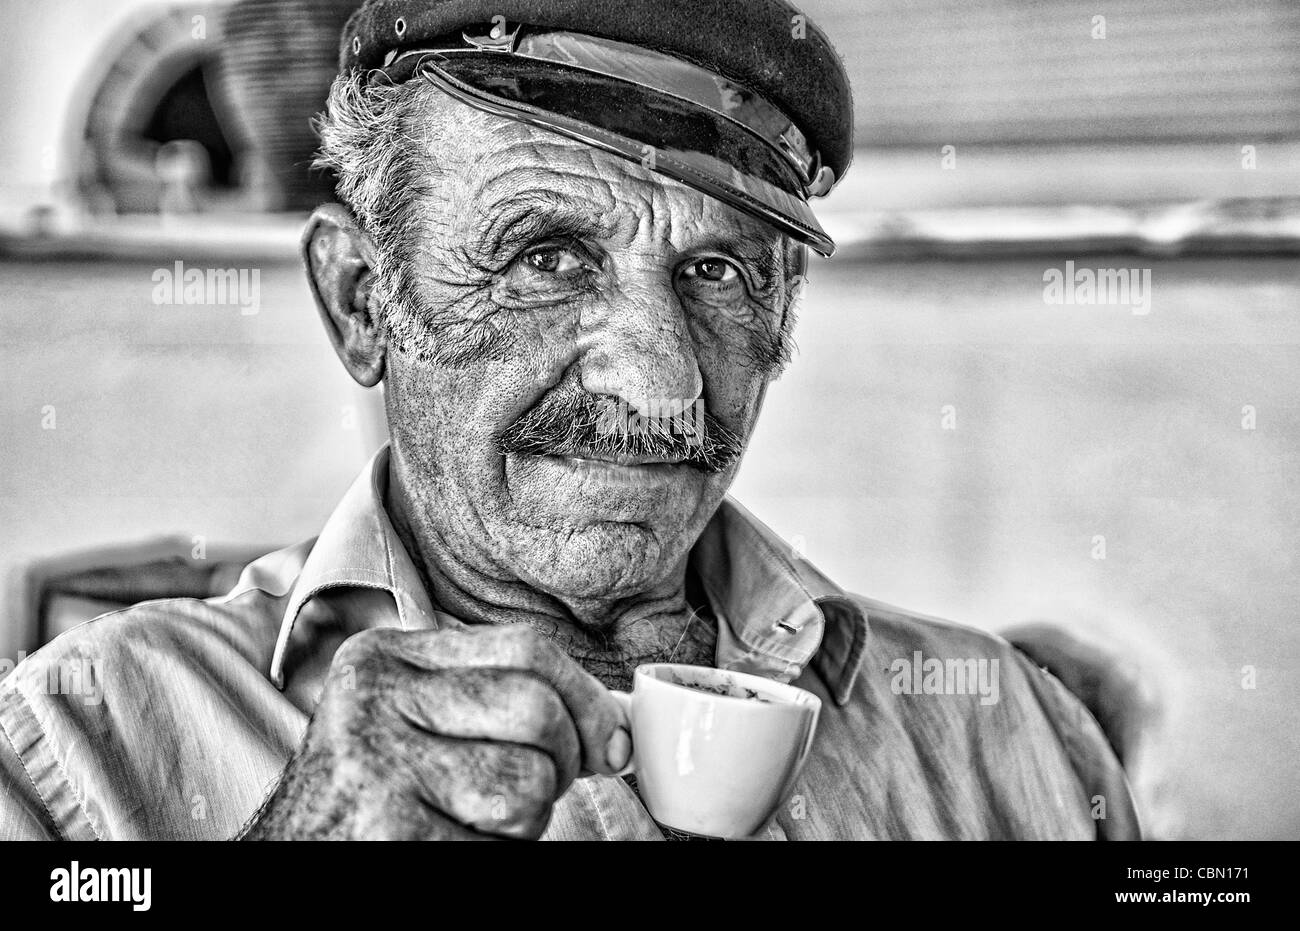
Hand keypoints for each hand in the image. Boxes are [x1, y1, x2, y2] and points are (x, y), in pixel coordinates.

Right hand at [241, 625, 630, 839]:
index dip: (588, 699)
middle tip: (528, 791)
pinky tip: (445, 844)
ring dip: (525, 820)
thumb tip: (615, 732)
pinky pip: (499, 845)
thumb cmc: (373, 794)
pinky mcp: (390, 833)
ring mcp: (377, 765)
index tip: (609, 743)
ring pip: (529, 782)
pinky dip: (493, 853)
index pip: (528, 649)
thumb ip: (500, 699)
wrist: (295, 856)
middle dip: (560, 763)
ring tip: (472, 819)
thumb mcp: (415, 719)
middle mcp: (374, 698)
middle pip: (539, 710)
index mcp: (386, 657)